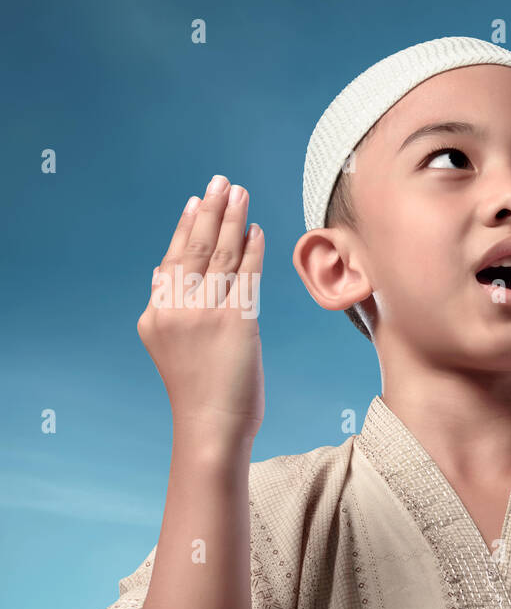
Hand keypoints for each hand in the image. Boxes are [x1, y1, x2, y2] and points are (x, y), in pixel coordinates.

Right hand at [138, 175, 265, 443]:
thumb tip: (165, 274)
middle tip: (220, 181)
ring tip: (239, 193)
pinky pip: (245, 276)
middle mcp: (175, 309)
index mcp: (156, 315)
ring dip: (232, 220)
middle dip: (209, 211)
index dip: (185, 228)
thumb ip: (173, 312)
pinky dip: (251, 250)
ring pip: (219, 255)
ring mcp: (204, 314)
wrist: (211, 427)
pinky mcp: (234, 322)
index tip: (195, 201)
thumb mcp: (174, 348)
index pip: (172, 261)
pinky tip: (256, 229)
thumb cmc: (200, 393)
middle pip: (194, 249)